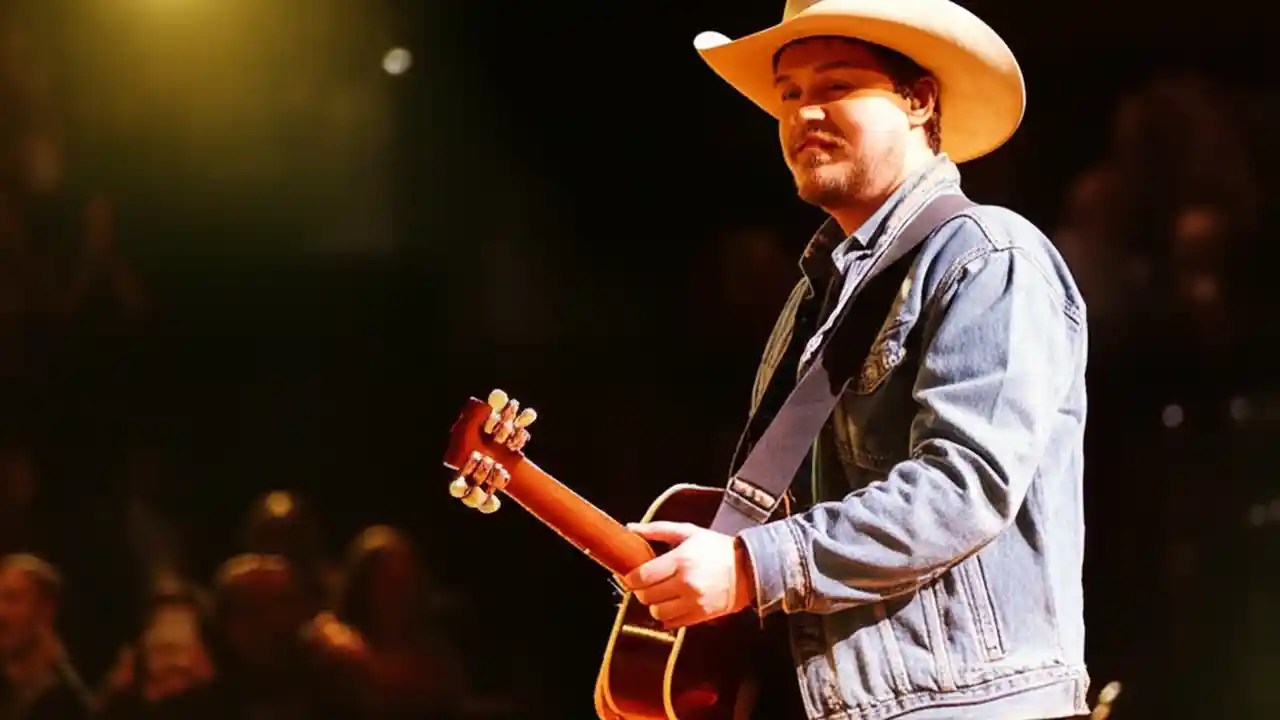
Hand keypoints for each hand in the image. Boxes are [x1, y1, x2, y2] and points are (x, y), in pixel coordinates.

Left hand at [621, 521, 754, 628]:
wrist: (748, 570)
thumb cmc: (716, 548)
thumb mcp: (689, 532)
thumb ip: (657, 529)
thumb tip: (631, 528)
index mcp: (681, 560)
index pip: (642, 577)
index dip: (630, 578)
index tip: (630, 576)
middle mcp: (686, 583)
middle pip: (646, 596)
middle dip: (641, 591)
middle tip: (646, 584)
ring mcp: (694, 602)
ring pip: (656, 612)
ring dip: (654, 604)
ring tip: (661, 595)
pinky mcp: (700, 616)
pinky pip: (671, 623)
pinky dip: (667, 616)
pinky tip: (672, 605)